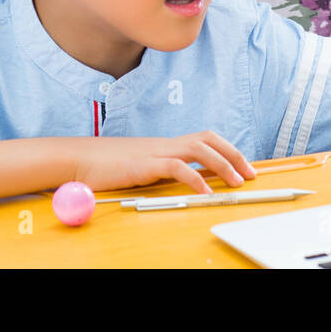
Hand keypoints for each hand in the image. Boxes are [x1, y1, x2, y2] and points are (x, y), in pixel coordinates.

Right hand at [72, 130, 257, 194]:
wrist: (79, 159)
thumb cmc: (107, 166)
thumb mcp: (141, 168)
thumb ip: (162, 171)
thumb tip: (186, 181)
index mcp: (166, 145)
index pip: (205, 138)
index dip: (228, 149)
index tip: (245, 166)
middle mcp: (165, 144)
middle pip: (208, 138)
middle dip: (234, 154)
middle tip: (251, 173)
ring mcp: (155, 152)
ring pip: (198, 149)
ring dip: (222, 164)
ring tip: (236, 182)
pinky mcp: (145, 165)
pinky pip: (176, 168)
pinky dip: (195, 179)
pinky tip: (205, 193)